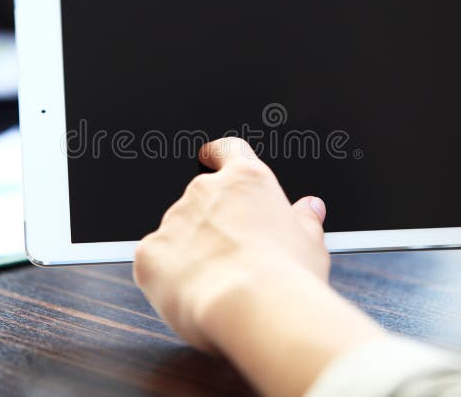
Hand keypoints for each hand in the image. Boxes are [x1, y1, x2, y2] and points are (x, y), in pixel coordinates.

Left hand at [134, 137, 328, 351]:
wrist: (252, 307)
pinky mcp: (149, 252)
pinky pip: (155, 262)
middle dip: (209, 225)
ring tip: (217, 287)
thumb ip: (305, 220)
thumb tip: (311, 208)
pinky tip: (192, 295)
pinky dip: (168, 277)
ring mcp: (174, 219)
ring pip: (176, 234)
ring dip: (189, 253)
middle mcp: (205, 191)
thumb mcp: (311, 244)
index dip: (220, 157)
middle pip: (200, 201)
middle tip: (231, 260)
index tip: (214, 162)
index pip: (227, 151)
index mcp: (247, 181)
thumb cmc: (288, 277)